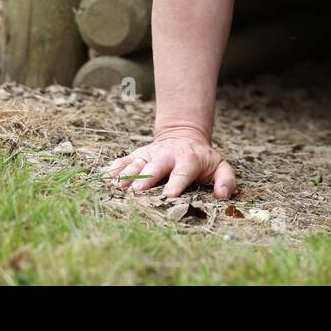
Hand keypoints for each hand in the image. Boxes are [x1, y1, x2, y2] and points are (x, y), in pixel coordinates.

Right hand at [102, 129, 237, 198]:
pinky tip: (104, 177)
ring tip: (116, 187)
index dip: (177, 183)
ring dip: (127, 174)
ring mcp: (151, 153)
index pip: (183, 172)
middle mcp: (168, 155)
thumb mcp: (220, 166)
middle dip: (147, 178)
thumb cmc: (203, 159)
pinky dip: (114, 169)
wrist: (184, 135)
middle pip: (156, 166)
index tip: (170, 195)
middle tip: (137, 191)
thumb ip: (226, 180)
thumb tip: (222, 195)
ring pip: (137, 162)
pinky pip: (124, 160)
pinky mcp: (138, 154)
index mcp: (189, 159)